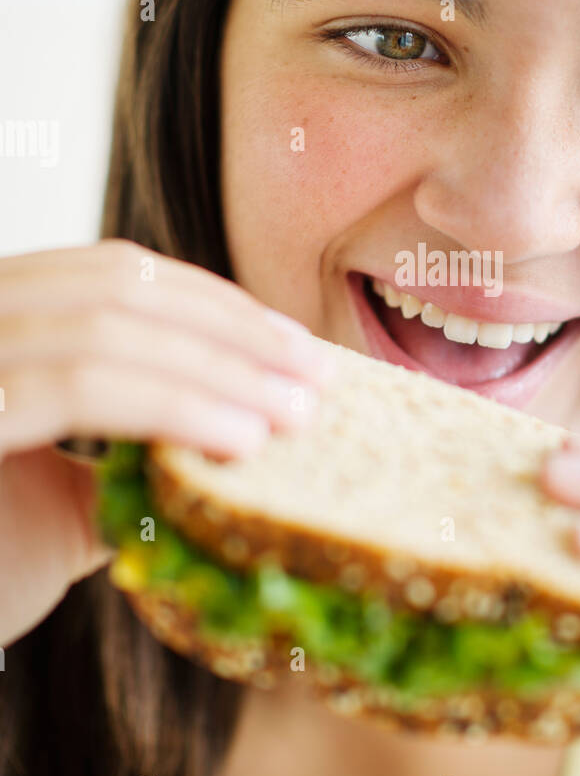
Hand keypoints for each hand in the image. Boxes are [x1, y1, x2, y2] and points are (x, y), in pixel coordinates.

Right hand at [0, 239, 332, 647]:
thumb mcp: (66, 499)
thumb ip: (135, 451)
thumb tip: (243, 425)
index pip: (112, 276)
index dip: (214, 305)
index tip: (296, 348)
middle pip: (116, 286)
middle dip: (231, 331)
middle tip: (316, 378)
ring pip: (106, 327)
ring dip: (220, 367)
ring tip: (297, 415)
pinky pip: (78, 386)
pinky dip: (175, 404)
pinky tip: (244, 440)